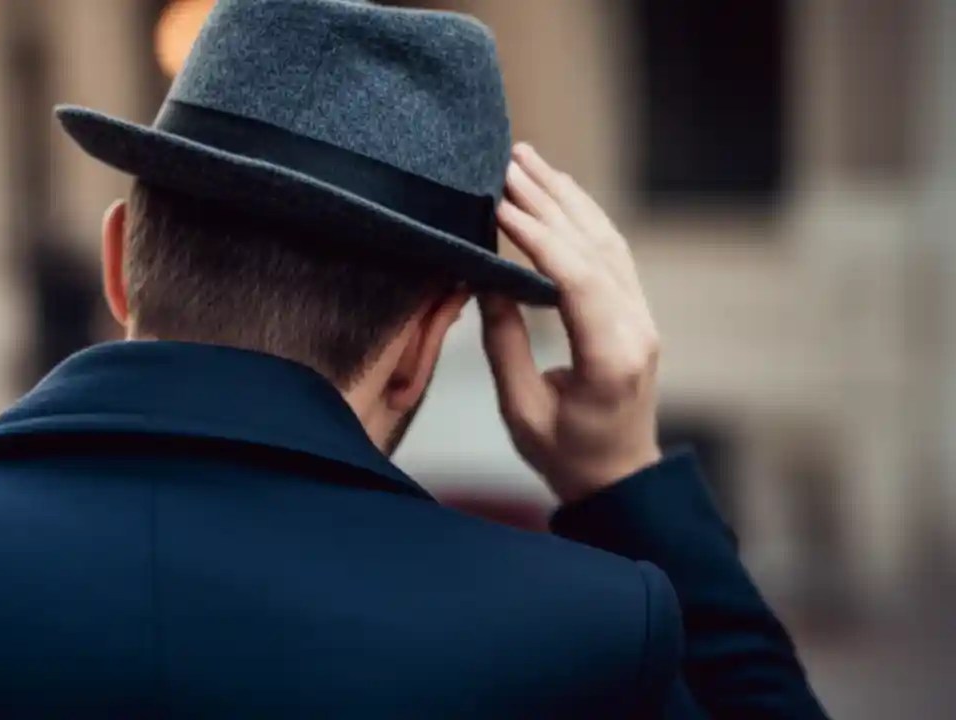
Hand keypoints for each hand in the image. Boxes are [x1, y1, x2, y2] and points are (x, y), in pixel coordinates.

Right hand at [481, 144, 661, 503]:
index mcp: (609, 357)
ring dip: (568, 197)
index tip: (499, 204)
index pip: (575, 279)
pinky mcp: (636, 313)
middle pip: (593, 247)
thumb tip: (486, 279)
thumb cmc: (565, 454)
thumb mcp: (520, 409)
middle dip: (548, 199)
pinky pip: (613, 253)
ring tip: (530, 160)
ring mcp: (642, 317)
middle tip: (509, 160)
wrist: (619, 476)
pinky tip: (562, 194)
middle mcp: (635, 328)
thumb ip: (503, 342)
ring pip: (607, 241)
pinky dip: (585, 217)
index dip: (536, 237)